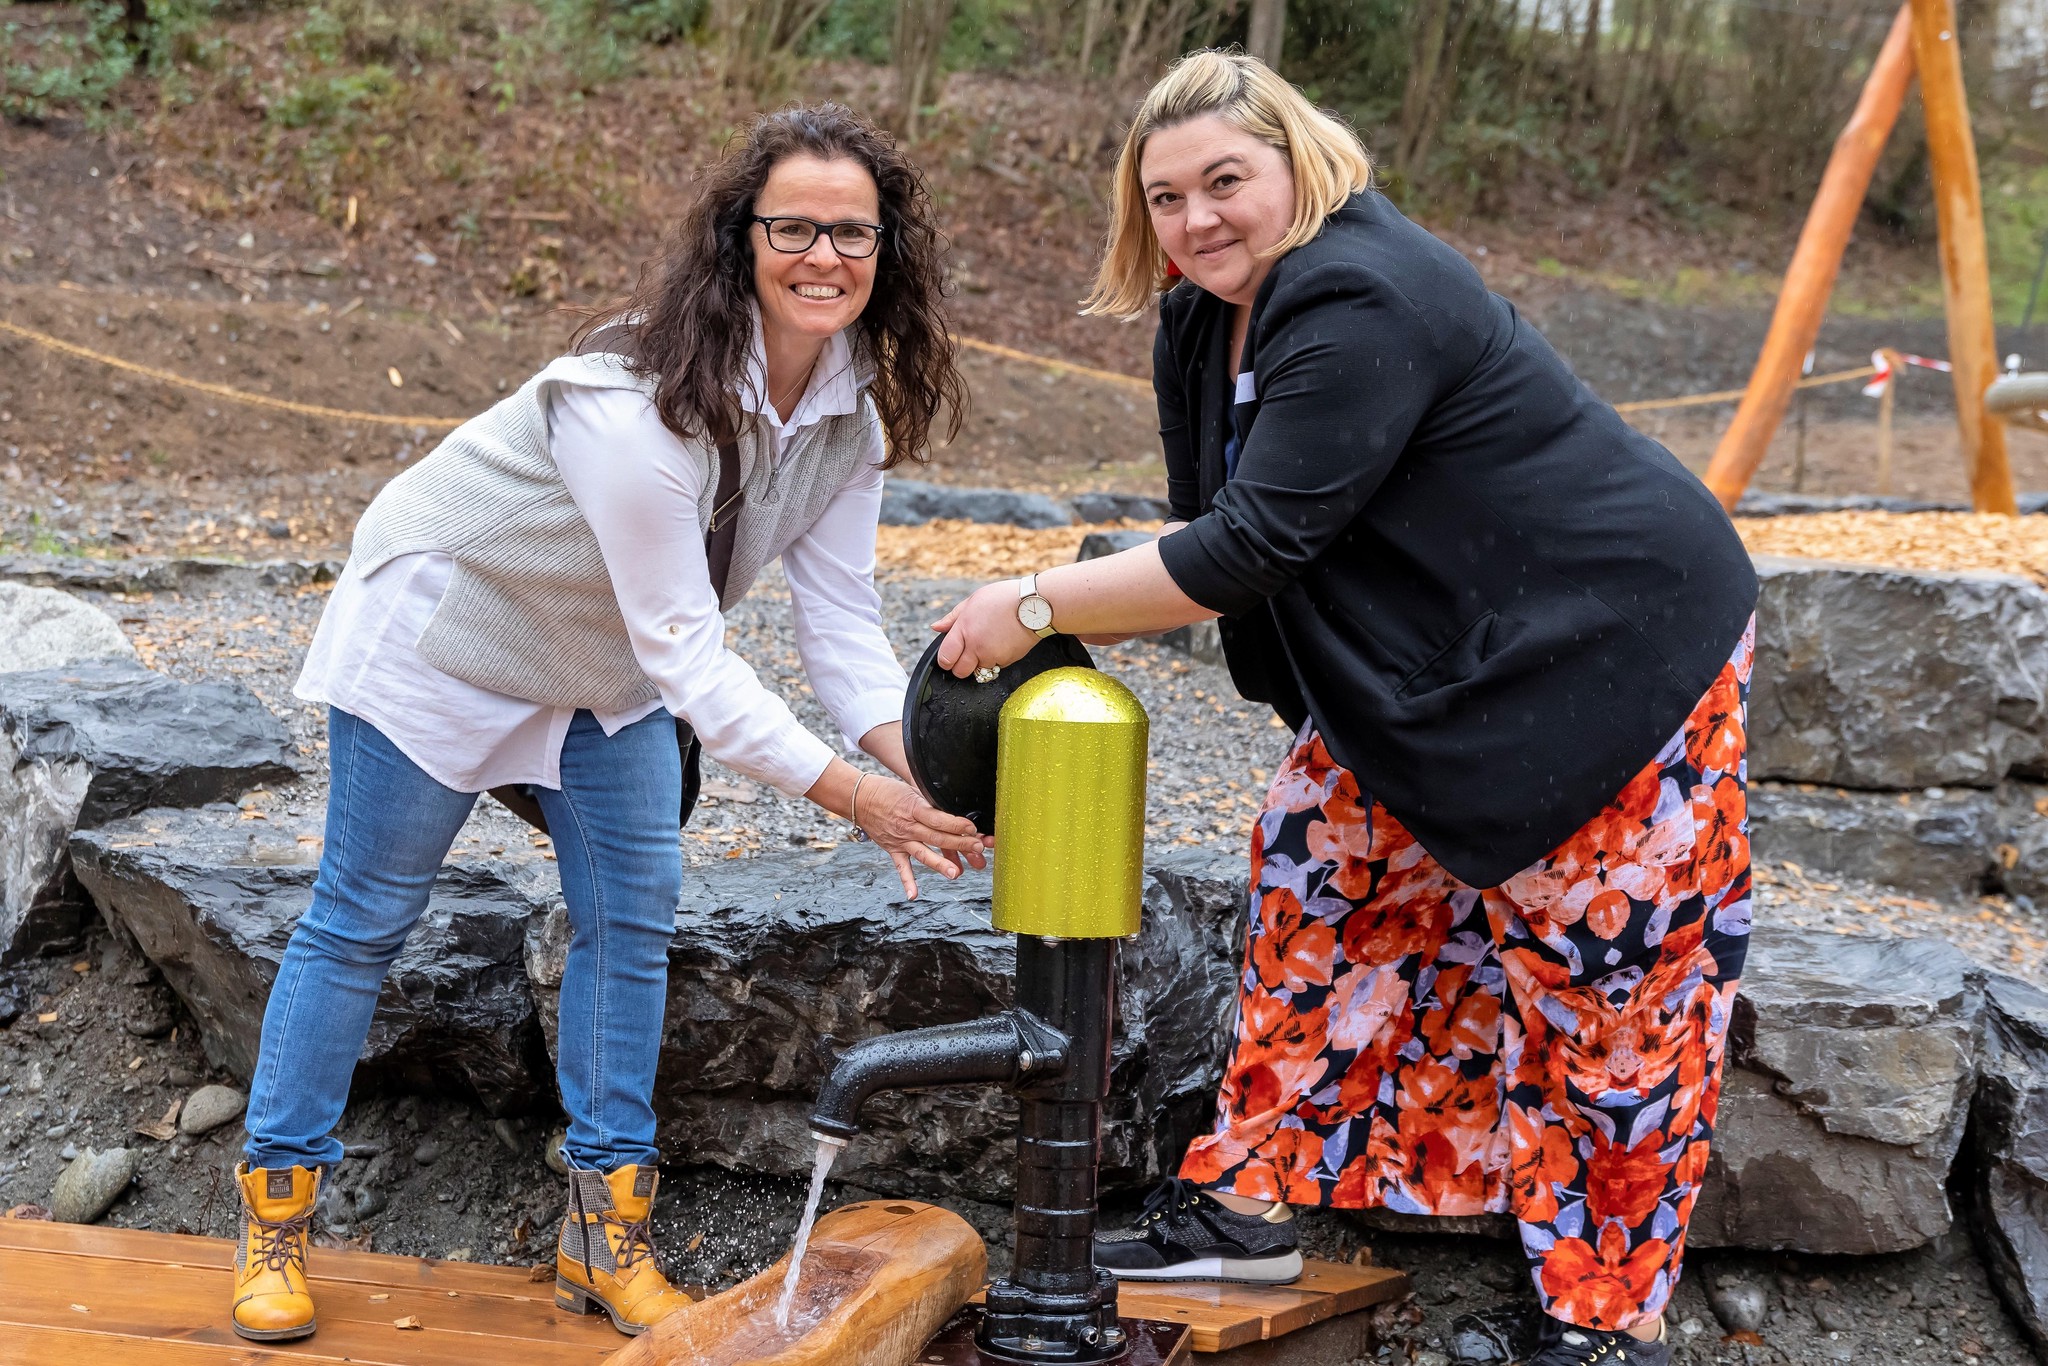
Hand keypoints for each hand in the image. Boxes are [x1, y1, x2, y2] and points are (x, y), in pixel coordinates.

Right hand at [856, 774, 991, 898]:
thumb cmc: (888, 791)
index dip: (957, 824)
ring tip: (955, 873)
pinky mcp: (893, 849)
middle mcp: (908, 826)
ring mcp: (900, 840)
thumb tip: (952, 809)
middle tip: (978, 848)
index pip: (939, 819)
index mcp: (914, 808)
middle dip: (960, 843)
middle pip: (937, 837)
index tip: (973, 829)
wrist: (860, 799)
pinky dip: (907, 881)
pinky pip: (901, 867)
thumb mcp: (912, 789)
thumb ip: (931, 802)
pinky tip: (914, 895)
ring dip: (939, 864)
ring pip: (923, 854)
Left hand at [931, 580, 1038, 679]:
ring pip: (978, 671)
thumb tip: (936, 627)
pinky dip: (996, 660)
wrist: (1034, 606)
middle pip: (960, 671)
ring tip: (989, 644)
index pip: (945, 658)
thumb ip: (952, 618)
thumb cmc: (1004, 598)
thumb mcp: (973, 600)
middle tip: (967, 655)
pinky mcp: (1006, 661)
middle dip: (961, 666)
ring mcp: (992, 655)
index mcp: (964, 629)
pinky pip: (995, 667)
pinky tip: (1001, 644)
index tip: (950, 656)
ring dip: (980, 663)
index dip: (945, 660)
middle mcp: (976, 646)